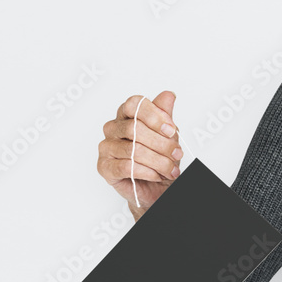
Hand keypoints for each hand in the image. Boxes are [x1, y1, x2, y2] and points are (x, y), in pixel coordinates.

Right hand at [98, 91, 181, 217]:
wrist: (156, 186)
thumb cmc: (159, 157)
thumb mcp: (167, 135)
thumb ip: (165, 115)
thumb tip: (168, 95)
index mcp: (127, 115)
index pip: (135, 104)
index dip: (155, 116)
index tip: (171, 131)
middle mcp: (113, 128)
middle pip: (135, 128)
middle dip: (162, 144)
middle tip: (177, 154)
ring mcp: (106, 147)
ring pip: (133, 150)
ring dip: (159, 162)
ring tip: (170, 169)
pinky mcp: (104, 167)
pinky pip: (127, 167)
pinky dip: (148, 172)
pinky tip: (156, 175)